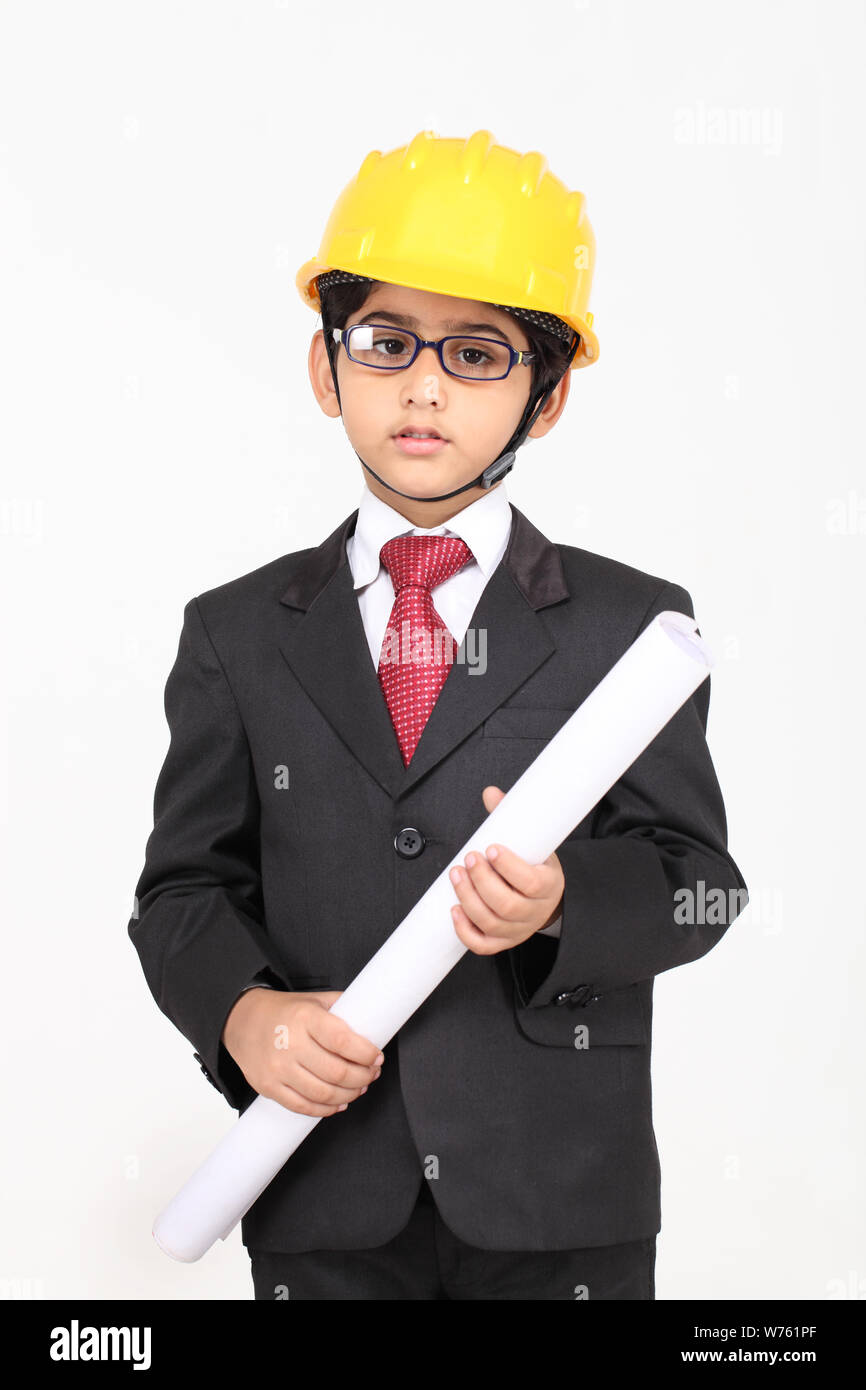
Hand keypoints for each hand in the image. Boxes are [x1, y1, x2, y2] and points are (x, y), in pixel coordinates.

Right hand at [221, 988, 383, 1116]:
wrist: (241, 1020)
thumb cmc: (283, 1011)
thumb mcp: (313, 999)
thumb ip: (342, 1007)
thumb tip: (374, 1018)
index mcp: (305, 1018)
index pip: (342, 1041)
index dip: (366, 1053)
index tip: (377, 1057)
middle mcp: (290, 1044)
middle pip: (337, 1072)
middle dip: (363, 1076)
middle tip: (372, 1073)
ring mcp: (278, 1068)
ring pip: (323, 1093)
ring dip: (349, 1095)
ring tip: (359, 1087)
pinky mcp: (269, 1087)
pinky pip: (303, 1106)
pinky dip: (326, 1109)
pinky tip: (338, 1103)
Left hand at [449, 785, 564, 955]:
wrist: (547, 899)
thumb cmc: (536, 868)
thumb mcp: (534, 843)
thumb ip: (512, 819)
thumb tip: (491, 794)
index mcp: (548, 885)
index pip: (531, 882)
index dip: (508, 867)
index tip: (491, 848)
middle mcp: (534, 911)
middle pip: (507, 904)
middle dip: (482, 881)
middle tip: (469, 858)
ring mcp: (518, 929)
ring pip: (491, 923)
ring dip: (469, 899)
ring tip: (456, 875)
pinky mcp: (502, 942)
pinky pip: (482, 945)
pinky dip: (465, 931)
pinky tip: (454, 909)